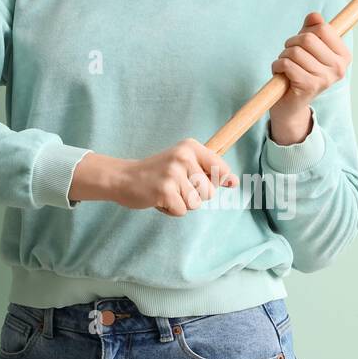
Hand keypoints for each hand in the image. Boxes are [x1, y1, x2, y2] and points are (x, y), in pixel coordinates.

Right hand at [106, 138, 237, 216]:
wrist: (123, 178)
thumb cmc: (157, 173)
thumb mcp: (184, 163)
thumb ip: (209, 171)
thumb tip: (234, 181)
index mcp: (190, 147)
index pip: (222, 169)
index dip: (217, 182)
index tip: (199, 181)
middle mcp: (183, 156)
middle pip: (210, 192)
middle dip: (195, 196)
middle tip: (175, 186)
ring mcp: (173, 173)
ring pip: (196, 203)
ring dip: (182, 203)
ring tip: (167, 192)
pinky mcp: (164, 190)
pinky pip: (182, 211)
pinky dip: (171, 210)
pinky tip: (159, 199)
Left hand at [269, 11, 350, 139]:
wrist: (291, 103)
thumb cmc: (300, 70)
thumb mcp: (307, 47)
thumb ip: (312, 29)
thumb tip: (314, 15)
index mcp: (344, 56)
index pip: (323, 28)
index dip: (306, 32)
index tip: (303, 44)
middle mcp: (339, 68)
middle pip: (307, 38)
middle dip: (291, 43)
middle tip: (289, 55)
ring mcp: (326, 78)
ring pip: (295, 52)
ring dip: (283, 56)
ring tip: (286, 66)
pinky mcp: (310, 86)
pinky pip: (287, 64)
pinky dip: (277, 65)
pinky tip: (281, 73)